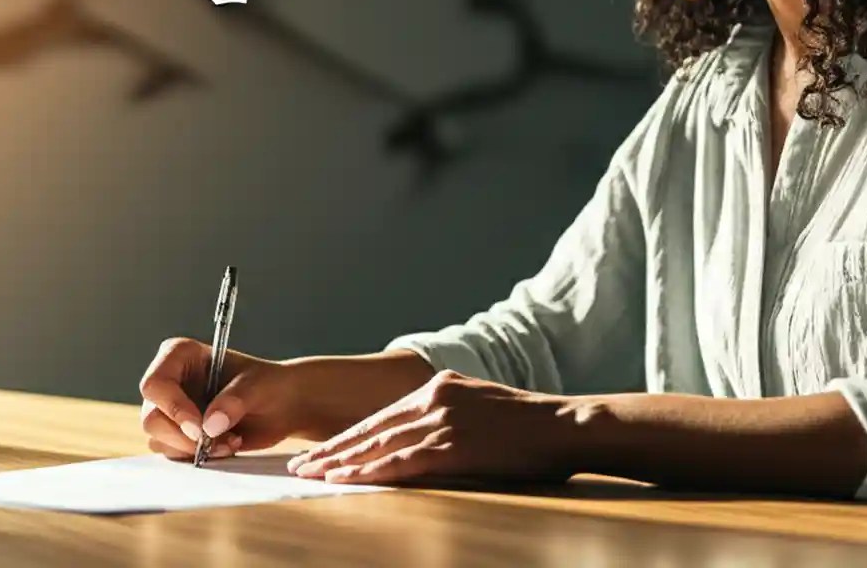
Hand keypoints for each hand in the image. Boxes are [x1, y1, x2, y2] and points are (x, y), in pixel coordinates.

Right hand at [138, 338, 302, 459]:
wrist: (282, 407)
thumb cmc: (270, 384)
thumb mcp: (258, 386)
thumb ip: (234, 400)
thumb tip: (210, 425)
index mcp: (180, 356)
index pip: (155, 383)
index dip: (172, 408)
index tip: (200, 428)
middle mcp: (169, 382)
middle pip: (151, 417)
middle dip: (183, 437)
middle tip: (215, 441)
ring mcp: (171, 409)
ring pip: (158, 439)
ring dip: (193, 449)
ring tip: (229, 440)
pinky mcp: (179, 433)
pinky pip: (173, 453)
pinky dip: (198, 456)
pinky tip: (225, 446)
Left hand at [285, 370, 573, 484]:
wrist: (565, 426)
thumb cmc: (527, 425)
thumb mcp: (477, 405)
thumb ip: (444, 414)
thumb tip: (417, 437)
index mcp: (435, 386)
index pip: (380, 417)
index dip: (347, 436)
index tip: (321, 451)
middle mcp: (432, 398)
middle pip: (370, 429)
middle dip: (333, 449)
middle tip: (301, 464)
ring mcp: (442, 421)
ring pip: (379, 445)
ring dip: (342, 462)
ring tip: (312, 475)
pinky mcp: (454, 445)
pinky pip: (402, 462)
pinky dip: (371, 472)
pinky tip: (347, 480)